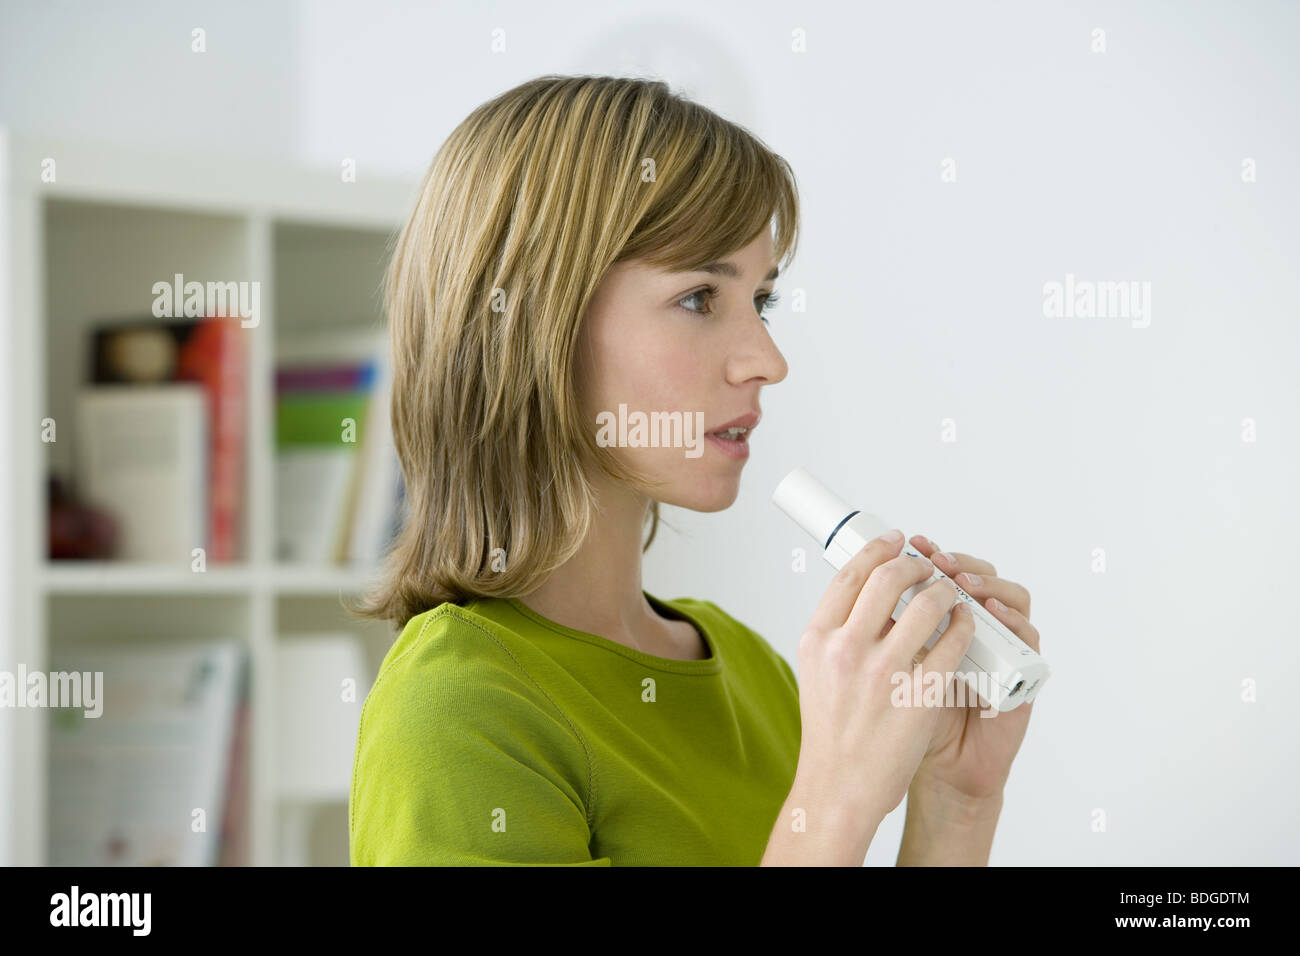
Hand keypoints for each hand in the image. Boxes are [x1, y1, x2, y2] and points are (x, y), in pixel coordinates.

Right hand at [791, 531, 976, 826]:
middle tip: (928, 565)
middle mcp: (846, 649)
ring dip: (946, 591)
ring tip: (952, 592)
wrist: (840, 787)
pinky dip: (964, 625)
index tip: (897, 541)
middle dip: (916, 564)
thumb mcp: (817, 671)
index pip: (850, 576)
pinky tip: (966, 623)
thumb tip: (868, 593)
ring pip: (928, 605)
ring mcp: (884, 671)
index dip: (878, 550)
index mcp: (817, 638)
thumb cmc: (831, 731)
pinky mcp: (919, 694)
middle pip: (889, 579)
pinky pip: (952, 643)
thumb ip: (839, 631)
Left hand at [904, 534, 1039, 803]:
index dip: (927, 554)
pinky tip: (990, 612)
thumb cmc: (908, 721)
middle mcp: (978, 629)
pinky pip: (1028, 640)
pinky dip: (1013, 621)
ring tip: (960, 582)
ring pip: (1011, 598)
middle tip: (934, 559)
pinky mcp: (1023, 675)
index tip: (907, 541)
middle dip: (956, 562)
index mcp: (944, 622)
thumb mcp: (886, 667)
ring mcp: (1003, 649)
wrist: (939, 769)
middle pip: (979, 575)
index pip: (944, 572)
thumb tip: (861, 581)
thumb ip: (883, 629)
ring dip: (987, 584)